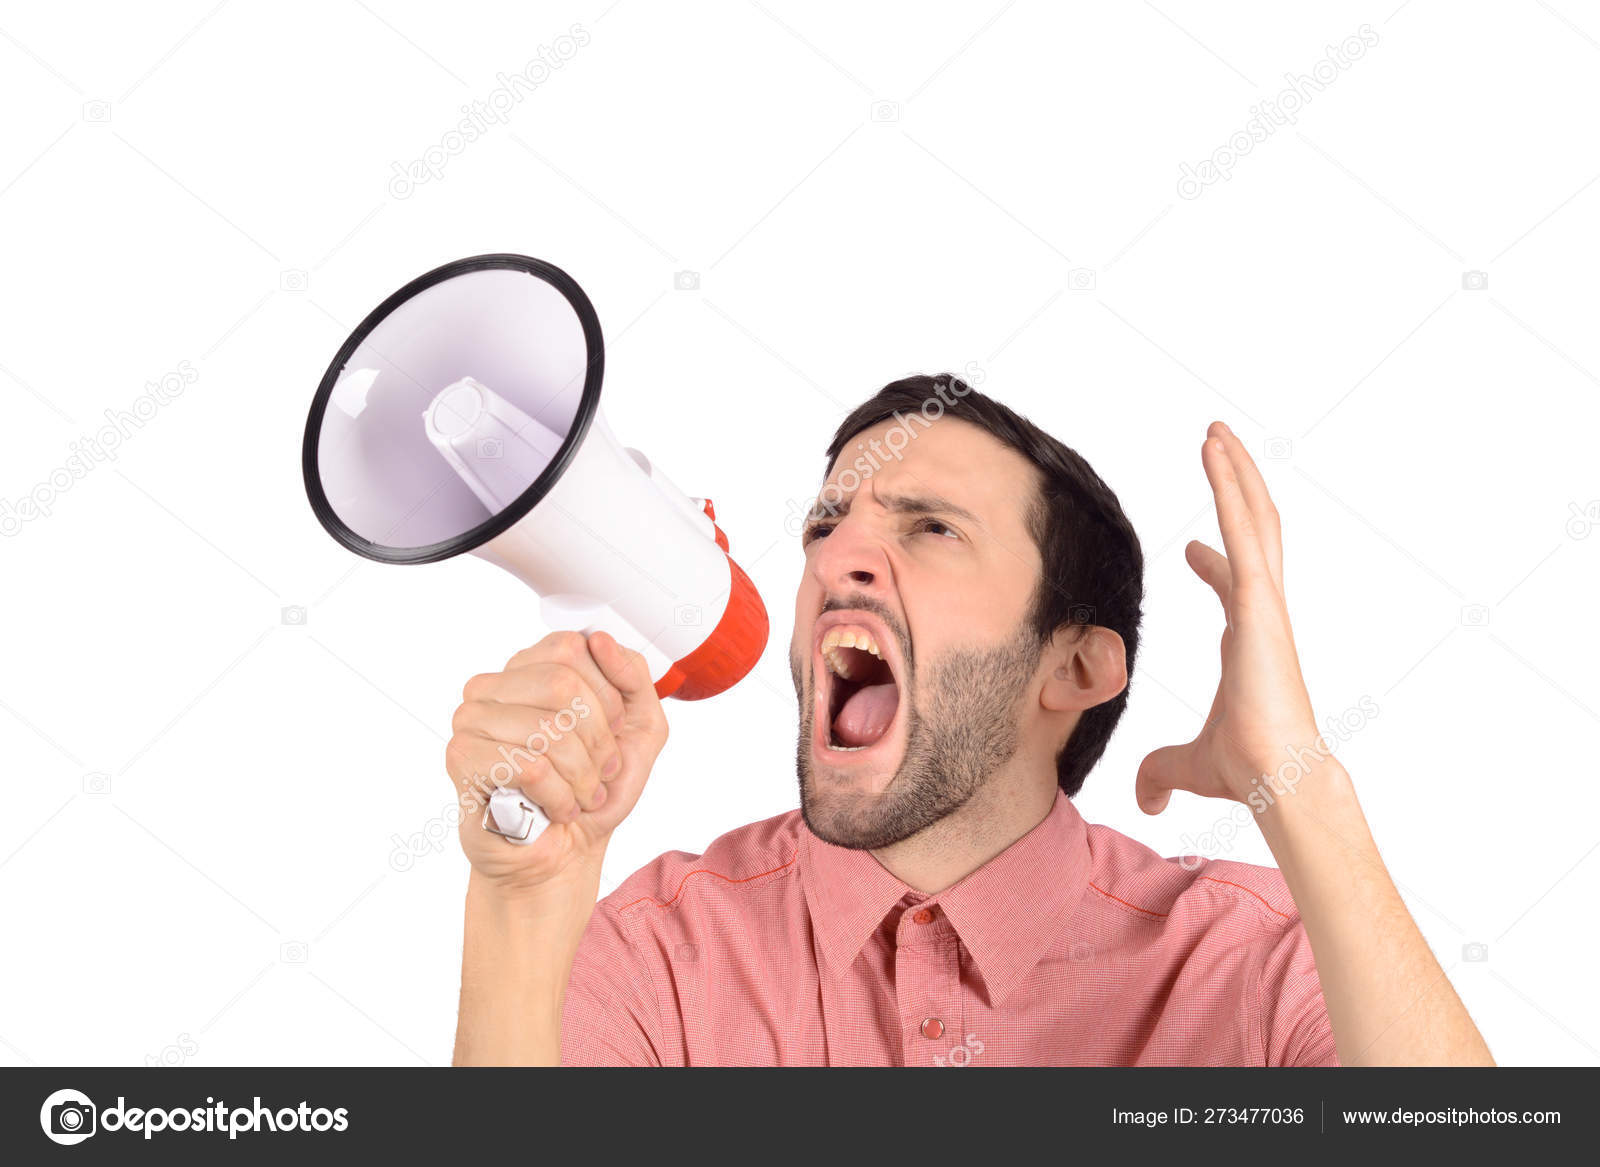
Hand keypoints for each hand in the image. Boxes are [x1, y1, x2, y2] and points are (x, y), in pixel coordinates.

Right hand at [445, 630, 668, 896]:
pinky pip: (529, 766)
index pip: (571, 648)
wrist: (565, 853)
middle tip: (600, 770)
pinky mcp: (463, 759)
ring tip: (580, 795)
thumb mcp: (640, 727)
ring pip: (548, 728)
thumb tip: (599, 639)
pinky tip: (556, 808)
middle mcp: (494, 687)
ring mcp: (472, 720)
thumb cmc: (595, 790)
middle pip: (563, 683)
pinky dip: (559, 796)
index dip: (606, 693)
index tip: (613, 728)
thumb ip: (633, 676)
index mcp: (531, 669)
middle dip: (598, 738)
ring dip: (582, 775)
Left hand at [1136, 422, 1325, 813]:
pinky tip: (1214, 450)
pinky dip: (1231, 486)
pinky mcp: (1262, 601)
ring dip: (1236, 472)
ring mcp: (1266, 603)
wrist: (1278, 778)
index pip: (1234, 587)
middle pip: (1253, 535)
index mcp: (1250, 642)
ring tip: (1214, 431)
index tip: (1194, 550)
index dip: (1215, 563)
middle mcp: (1262, 614)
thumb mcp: (1188, 765)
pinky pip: (1245, 529)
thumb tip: (1144, 797)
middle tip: (1218, 450)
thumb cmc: (1248, 770)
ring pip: (1255, 520)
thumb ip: (1161, 772)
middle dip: (1236, 490)